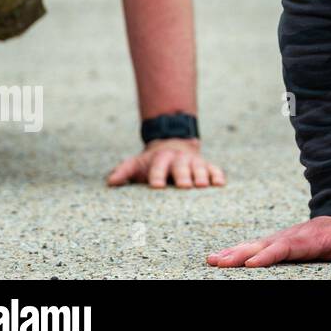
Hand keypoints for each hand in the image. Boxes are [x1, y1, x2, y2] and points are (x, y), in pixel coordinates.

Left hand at [106, 138, 225, 188]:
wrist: (173, 144)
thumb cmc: (152, 162)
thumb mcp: (136, 163)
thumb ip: (124, 171)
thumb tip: (110, 182)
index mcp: (161, 159)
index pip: (158, 167)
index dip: (157, 176)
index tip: (156, 186)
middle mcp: (179, 159)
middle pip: (181, 167)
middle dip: (183, 175)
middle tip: (184, 186)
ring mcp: (194, 162)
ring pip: (199, 168)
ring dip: (201, 176)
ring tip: (202, 186)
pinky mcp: (207, 165)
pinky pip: (215, 169)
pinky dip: (217, 175)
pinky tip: (220, 184)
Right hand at [207, 216, 330, 267]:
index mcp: (309, 238)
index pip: (287, 247)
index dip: (270, 254)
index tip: (252, 263)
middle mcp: (291, 236)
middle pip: (263, 245)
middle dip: (242, 254)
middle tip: (219, 261)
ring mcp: (282, 238)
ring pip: (255, 245)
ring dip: (234, 252)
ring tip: (213, 260)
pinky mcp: (277, 243)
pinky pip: (255, 247)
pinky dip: (237, 252)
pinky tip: (220, 258)